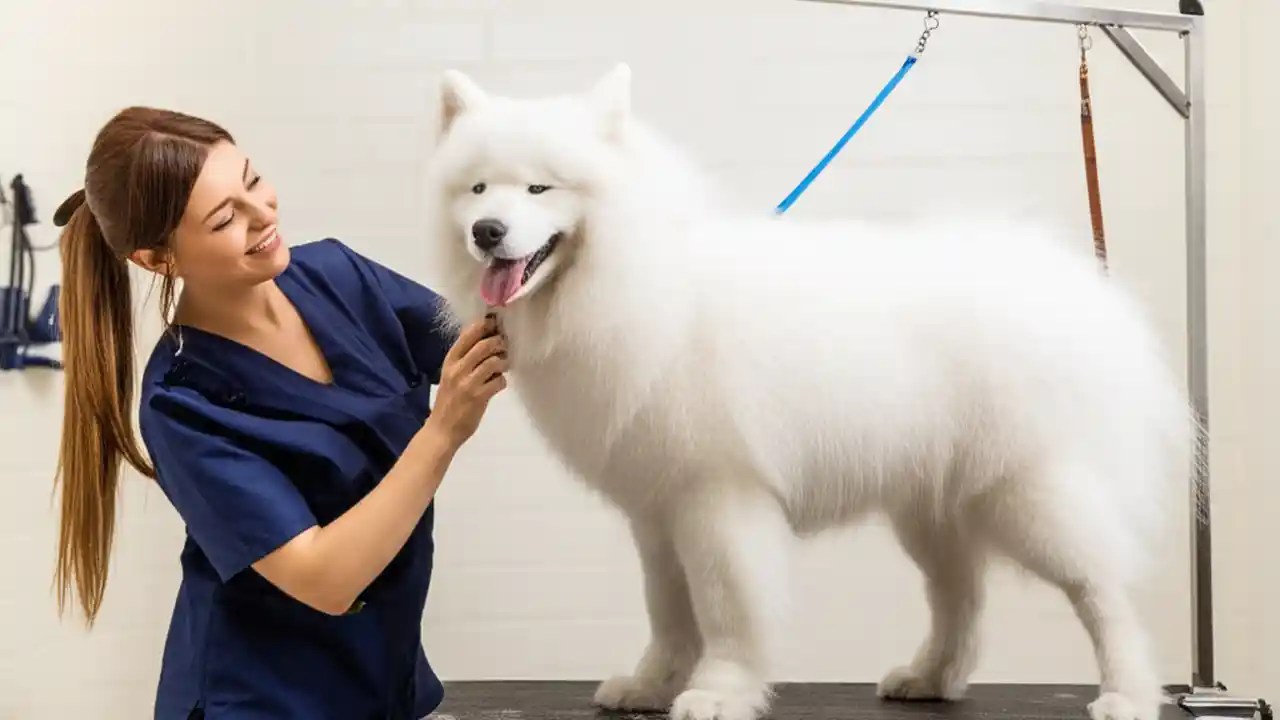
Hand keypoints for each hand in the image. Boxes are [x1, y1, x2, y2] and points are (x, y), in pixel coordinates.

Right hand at [426, 314, 507, 448]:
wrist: (442, 429)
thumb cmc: (448, 401)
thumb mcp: (450, 375)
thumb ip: (464, 359)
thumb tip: (487, 341)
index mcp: (449, 361)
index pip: (467, 335)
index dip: (484, 326)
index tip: (495, 323)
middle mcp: (457, 369)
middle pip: (484, 345)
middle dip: (499, 342)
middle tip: (504, 346)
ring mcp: (468, 383)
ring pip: (493, 362)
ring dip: (503, 361)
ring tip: (504, 365)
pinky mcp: (479, 397)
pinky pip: (498, 381)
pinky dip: (502, 380)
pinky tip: (498, 384)